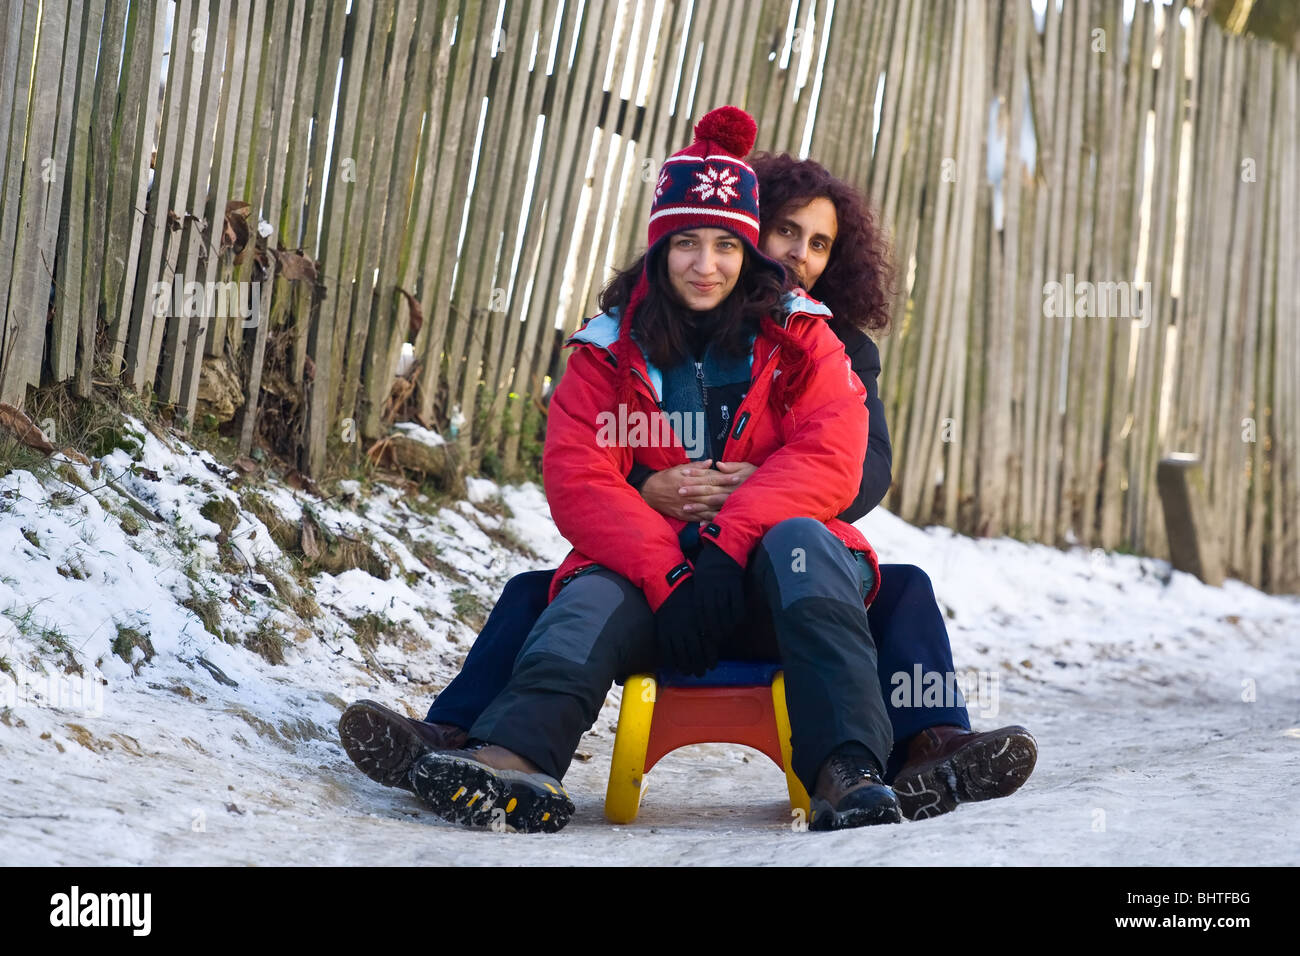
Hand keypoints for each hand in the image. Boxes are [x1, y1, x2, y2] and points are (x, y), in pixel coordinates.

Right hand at [642, 459, 757, 522]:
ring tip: (736, 506)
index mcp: (689, 480)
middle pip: (712, 493)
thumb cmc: (665, 478)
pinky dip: (710, 519)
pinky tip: (721, 520)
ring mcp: (688, 506)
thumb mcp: (678, 468)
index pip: (710, 478)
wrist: (649, 493)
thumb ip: (696, 466)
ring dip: (722, 507)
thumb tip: (711, 462)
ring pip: (708, 507)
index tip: (736, 476)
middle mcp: (690, 493)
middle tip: (741, 490)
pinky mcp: (685, 515)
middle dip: (727, 492)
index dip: (724, 478)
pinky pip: (700, 518)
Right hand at [652, 579, 715, 675]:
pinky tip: (675, 666)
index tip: (712, 666)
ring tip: (688, 671)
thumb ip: (708, 626)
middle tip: (701, 673)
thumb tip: (715, 643)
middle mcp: (688, 629)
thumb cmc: (690, 598)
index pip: (708, 646)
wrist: (669, 587)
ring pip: (681, 656)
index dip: (710, 658)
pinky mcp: (662, 632)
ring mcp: (673, 632)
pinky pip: (666, 651)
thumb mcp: (703, 609)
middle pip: (695, 654)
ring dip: (686, 667)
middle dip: (699, 666)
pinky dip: (671, 661)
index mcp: (700, 623)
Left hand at [691, 540, 745, 650]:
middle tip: (714, 641)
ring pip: (724, 610)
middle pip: (711, 613)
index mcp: (700, 586)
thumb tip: (697, 612)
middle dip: (713, 628)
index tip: (703, 635)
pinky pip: (737, 603)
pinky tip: (738, 623)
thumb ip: (699, 593)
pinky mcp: (736, 584)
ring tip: (726, 636)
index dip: (702, 624)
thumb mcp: (699, 577)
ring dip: (725, 625)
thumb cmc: (709, 564)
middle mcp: (710, 587)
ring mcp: (724, 586)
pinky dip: (738, 614)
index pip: (700, 609)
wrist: (724, 548)